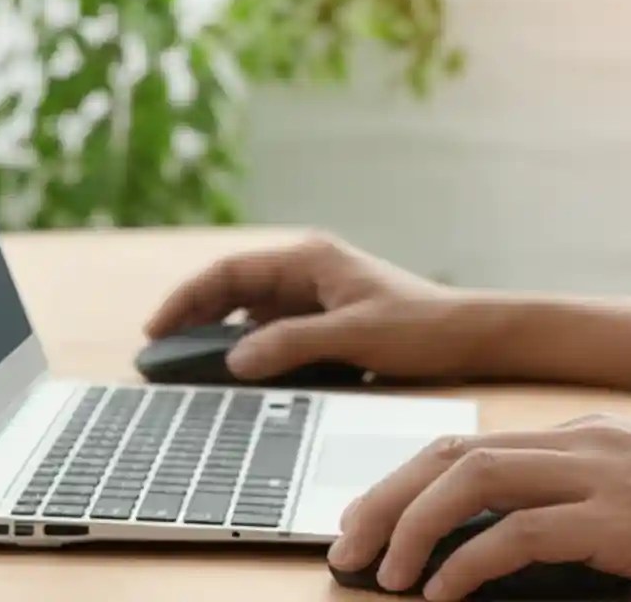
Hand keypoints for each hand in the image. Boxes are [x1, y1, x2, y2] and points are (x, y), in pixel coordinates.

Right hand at [145, 235, 500, 380]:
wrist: (473, 335)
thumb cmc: (421, 326)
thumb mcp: (352, 336)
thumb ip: (290, 344)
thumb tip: (234, 360)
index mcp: (309, 259)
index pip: (230, 272)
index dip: (188, 299)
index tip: (157, 329)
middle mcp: (307, 270)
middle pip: (233, 288)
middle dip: (195, 316)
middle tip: (160, 352)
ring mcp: (316, 294)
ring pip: (251, 311)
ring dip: (220, 333)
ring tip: (188, 363)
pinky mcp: (327, 319)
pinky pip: (274, 329)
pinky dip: (250, 346)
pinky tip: (236, 371)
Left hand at [329, 414, 630, 600]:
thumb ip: (574, 503)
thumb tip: (502, 538)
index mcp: (579, 436)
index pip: (467, 446)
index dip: (407, 481)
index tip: (370, 520)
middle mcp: (578, 443)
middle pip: (450, 454)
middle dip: (387, 498)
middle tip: (348, 545)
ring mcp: (598, 476)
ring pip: (471, 481)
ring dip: (414, 526)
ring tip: (385, 572)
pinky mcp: (619, 521)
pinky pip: (518, 534)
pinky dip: (468, 562)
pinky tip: (443, 591)